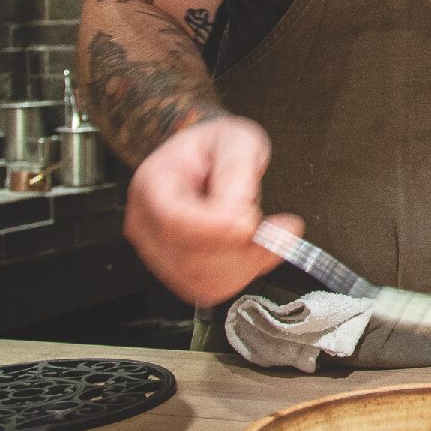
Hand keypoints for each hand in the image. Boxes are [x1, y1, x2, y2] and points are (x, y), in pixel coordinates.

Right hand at [122, 115, 301, 305]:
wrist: (207, 159)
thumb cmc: (215, 148)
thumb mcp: (235, 140)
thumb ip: (237, 172)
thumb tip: (240, 211)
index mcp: (153, 185)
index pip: (172, 219)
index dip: (213, 227)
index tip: (249, 222)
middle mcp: (148, 225)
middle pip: (189, 257)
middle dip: (243, 248)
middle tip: (282, 228)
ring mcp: (161, 253)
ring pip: (202, 281)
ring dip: (248, 264)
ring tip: (274, 234)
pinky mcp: (180, 272)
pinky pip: (211, 289)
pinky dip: (245, 274)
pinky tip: (262, 250)